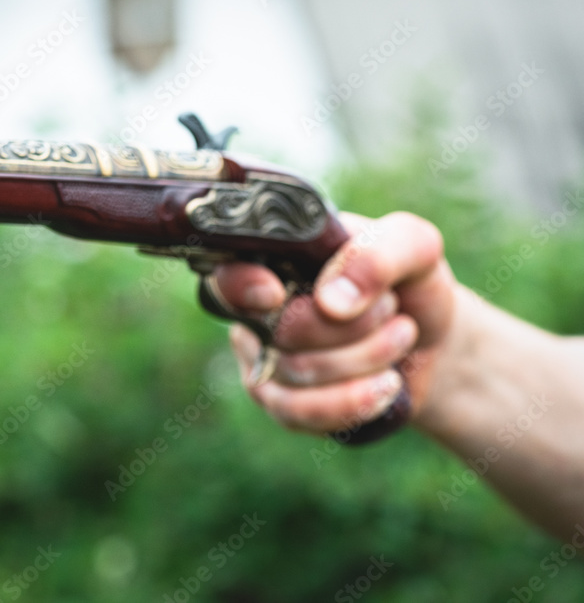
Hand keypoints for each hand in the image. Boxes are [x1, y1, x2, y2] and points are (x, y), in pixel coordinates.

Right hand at [215, 212, 456, 435]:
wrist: (434, 341)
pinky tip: (387, 385)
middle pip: (280, 331)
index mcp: (275, 261)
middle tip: (390, 307)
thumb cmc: (410, 283)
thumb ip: (376, 255)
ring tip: (402, 337)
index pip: (227, 275)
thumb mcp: (413, 247)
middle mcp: (258, 312)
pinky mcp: (284, 404)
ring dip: (363, 359)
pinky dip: (352, 401)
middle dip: (351, 326)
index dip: (242, 288)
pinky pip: (300, 414)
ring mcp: (266, 361)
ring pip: (296, 373)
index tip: (276, 294)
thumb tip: (330, 303)